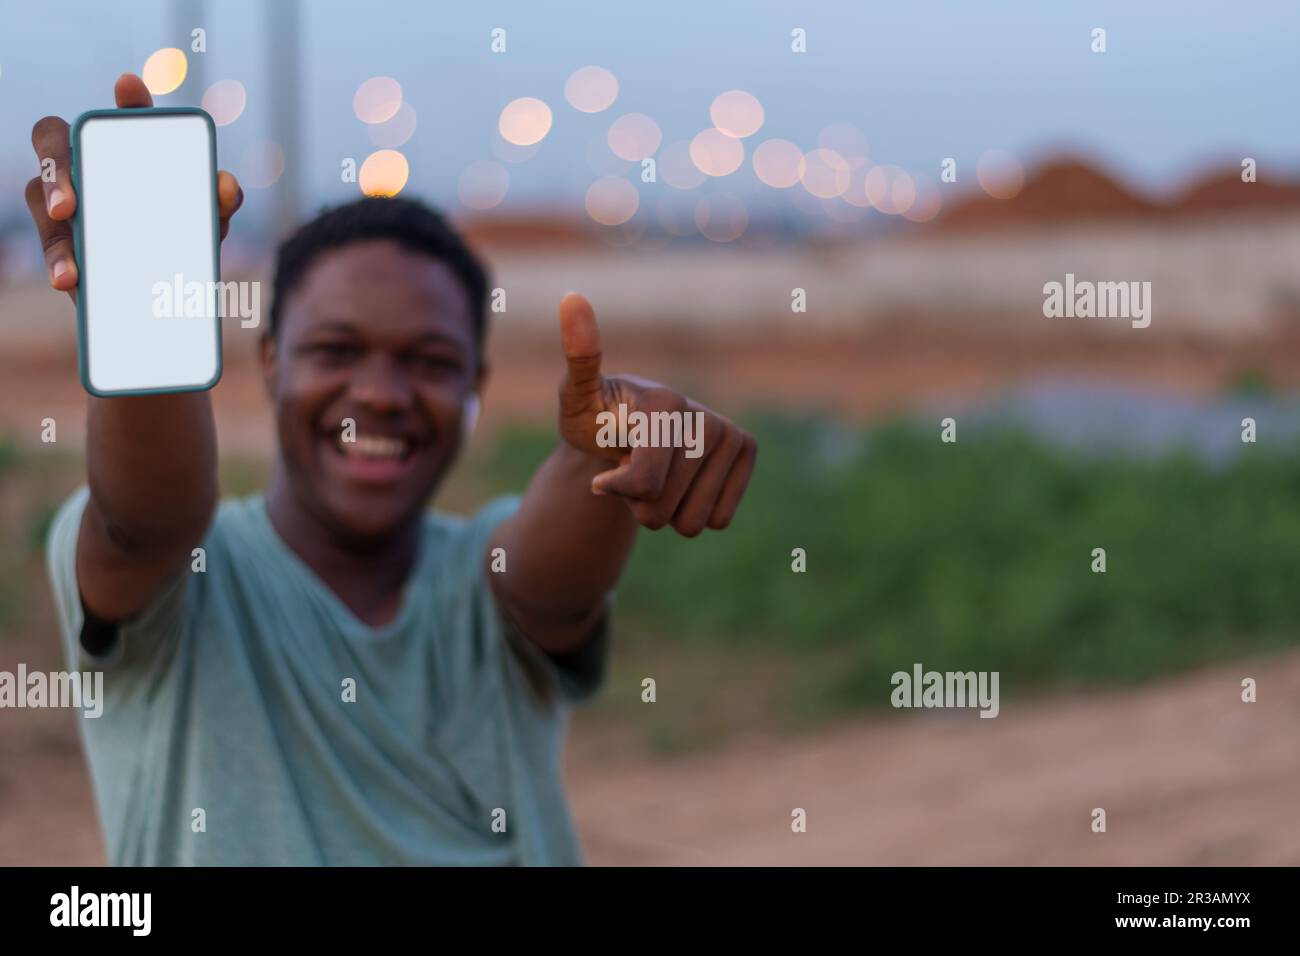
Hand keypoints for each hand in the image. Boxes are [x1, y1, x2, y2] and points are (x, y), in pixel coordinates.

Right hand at [24, 72, 243, 301]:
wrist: (172, 287)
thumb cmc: (185, 235)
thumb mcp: (207, 220)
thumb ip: (221, 201)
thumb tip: (228, 185)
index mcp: (120, 149)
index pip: (118, 111)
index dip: (124, 99)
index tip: (130, 86)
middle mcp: (84, 164)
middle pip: (51, 141)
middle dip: (56, 168)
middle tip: (68, 206)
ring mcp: (64, 201)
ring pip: (40, 200)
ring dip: (54, 236)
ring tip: (68, 271)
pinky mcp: (62, 241)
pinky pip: (52, 248)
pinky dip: (61, 265)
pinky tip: (70, 282)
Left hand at [557, 292, 756, 535]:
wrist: (630, 429)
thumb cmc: (597, 416)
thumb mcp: (576, 397)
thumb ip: (578, 359)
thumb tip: (572, 298)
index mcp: (667, 402)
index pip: (642, 485)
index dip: (615, 489)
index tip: (607, 462)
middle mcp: (708, 415)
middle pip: (662, 510)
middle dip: (638, 503)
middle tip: (633, 467)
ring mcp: (732, 434)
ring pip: (690, 524)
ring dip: (665, 512)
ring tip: (656, 474)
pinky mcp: (747, 453)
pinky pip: (718, 522)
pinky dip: (692, 511)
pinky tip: (682, 483)